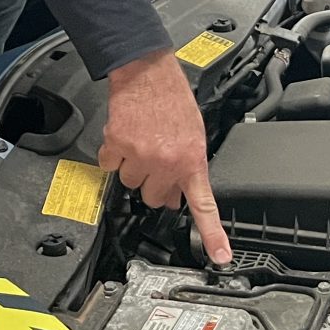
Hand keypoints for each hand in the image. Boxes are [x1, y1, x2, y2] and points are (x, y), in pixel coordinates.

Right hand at [100, 50, 230, 263]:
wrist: (147, 72)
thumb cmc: (172, 99)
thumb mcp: (193, 135)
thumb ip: (188, 168)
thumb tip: (179, 197)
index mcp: (191, 160)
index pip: (203, 205)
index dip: (212, 235)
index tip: (219, 256)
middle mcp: (166, 162)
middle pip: (155, 198)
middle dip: (155, 185)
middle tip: (156, 163)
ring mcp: (140, 155)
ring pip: (130, 183)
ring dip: (133, 168)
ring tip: (140, 144)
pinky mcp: (117, 145)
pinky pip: (109, 165)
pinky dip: (112, 155)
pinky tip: (123, 139)